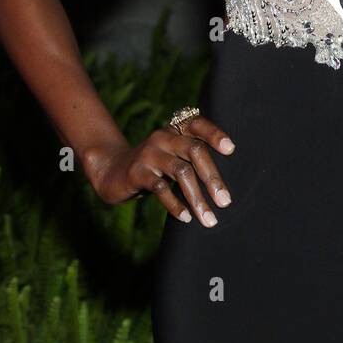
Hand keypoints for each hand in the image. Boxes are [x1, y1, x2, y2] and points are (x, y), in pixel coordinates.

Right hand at [84, 113, 235, 225]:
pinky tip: (186, 218)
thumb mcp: (173, 156)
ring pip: (181, 172)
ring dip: (197, 198)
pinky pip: (161, 188)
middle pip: (194, 150)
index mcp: (175, 130)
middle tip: (225, 201)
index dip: (215, 134)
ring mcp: (149, 153)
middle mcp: (163, 137)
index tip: (231, 150)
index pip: (197, 124)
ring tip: (209, 218)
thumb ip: (193, 158)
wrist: (112, 172)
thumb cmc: (154, 167)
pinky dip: (175, 204)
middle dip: (212, 177)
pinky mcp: (136, 172)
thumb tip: (224, 185)